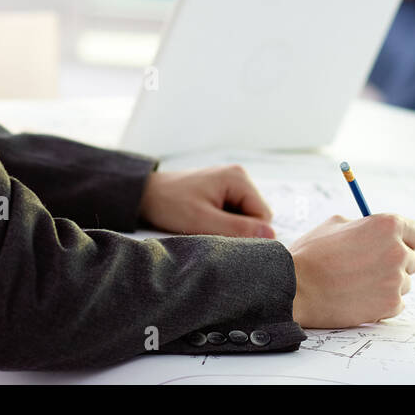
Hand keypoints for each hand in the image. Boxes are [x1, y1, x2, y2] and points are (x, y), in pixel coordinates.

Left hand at [138, 165, 275, 237]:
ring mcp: (230, 183)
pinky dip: (221, 222)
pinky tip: (204, 221)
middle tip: (210, 232)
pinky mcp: (221, 190)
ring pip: (244, 217)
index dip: (248, 233)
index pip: (263, 216)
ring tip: (204, 225)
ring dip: (228, 227)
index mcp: (238, 178)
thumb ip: (237, 229)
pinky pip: (233, 213)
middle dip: (237, 229)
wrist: (144, 194)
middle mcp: (239, 176)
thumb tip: (271, 236)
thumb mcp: (202, 221)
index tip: (223, 238)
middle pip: (255, 216)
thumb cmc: (170, 204)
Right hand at [289, 213, 414, 327]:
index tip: (397, 246)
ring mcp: (396, 280)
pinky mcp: (391, 304)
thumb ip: (363, 226)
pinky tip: (359, 297)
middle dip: (395, 263)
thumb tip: (375, 232)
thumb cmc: (312, 254)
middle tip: (370, 268)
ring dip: (387, 284)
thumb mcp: (335, 225)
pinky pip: (397, 303)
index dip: (407, 239)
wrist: (297, 287)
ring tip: (358, 284)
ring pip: (404, 283)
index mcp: (387, 225)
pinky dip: (382, 303)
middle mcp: (398, 251)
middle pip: (412, 259)